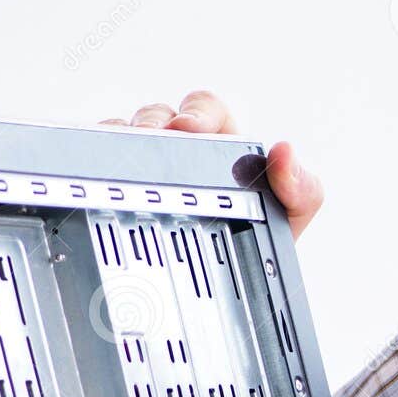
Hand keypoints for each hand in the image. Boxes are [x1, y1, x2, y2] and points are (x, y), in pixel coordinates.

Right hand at [100, 90, 323, 238]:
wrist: (234, 287)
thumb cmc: (263, 238)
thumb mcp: (291, 216)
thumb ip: (301, 188)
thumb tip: (285, 153)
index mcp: (224, 144)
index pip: (206, 109)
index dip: (197, 112)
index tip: (188, 128)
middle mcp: (183, 148)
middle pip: (157, 116)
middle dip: (150, 124)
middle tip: (147, 142)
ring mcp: (149, 166)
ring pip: (123, 134)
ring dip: (121, 143)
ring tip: (121, 166)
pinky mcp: (120, 185)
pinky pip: (99, 161)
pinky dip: (96, 163)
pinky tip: (98, 179)